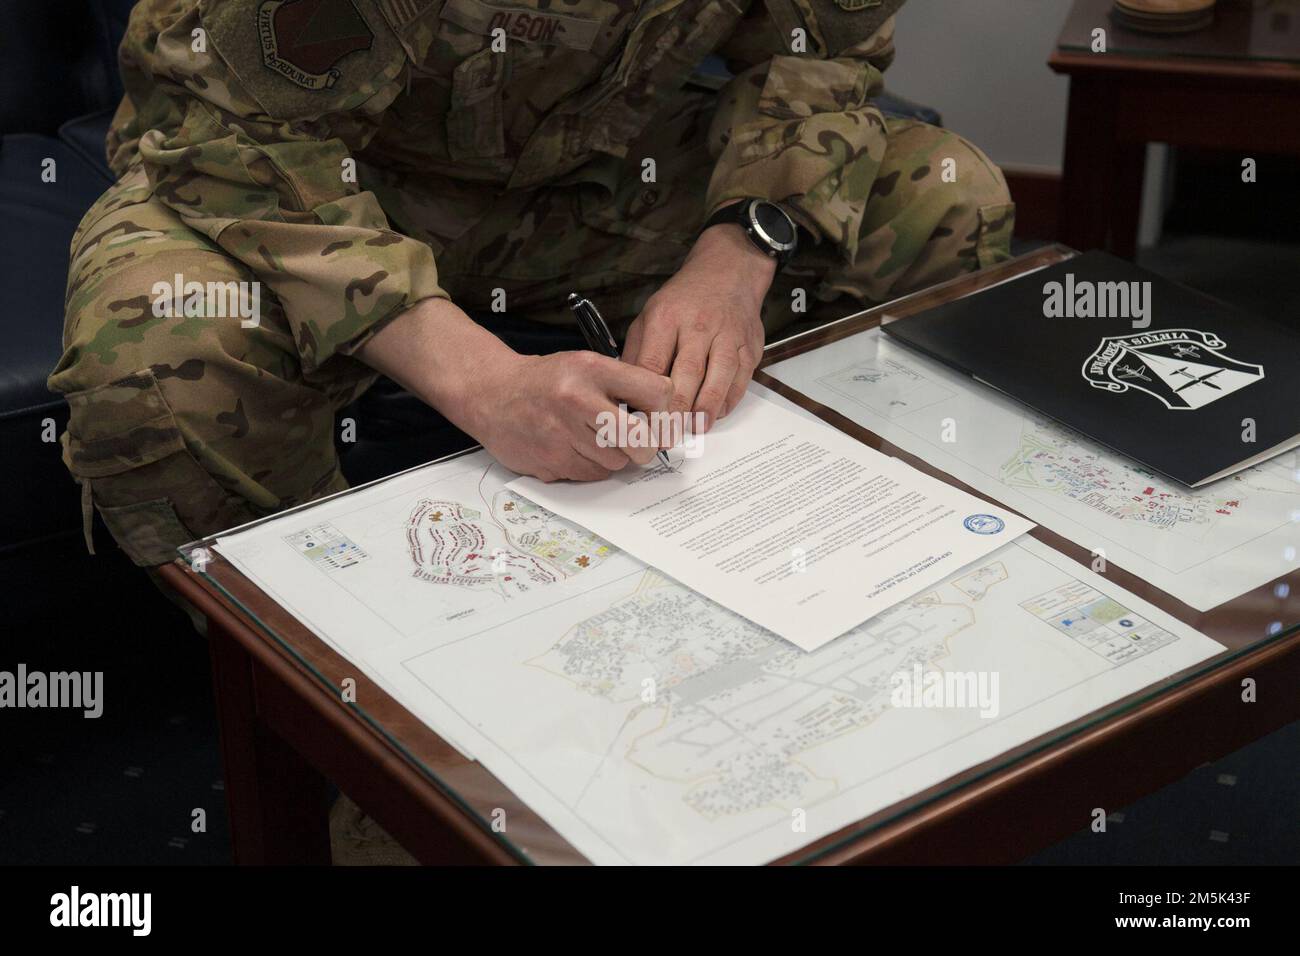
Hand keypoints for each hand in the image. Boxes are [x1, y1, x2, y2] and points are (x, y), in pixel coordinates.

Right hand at [463, 350, 672, 481]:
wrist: (491, 394)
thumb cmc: (546, 382)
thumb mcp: (585, 365)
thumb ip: (624, 386)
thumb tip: (666, 422)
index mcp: (591, 370)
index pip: (657, 393)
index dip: (665, 411)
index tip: (659, 418)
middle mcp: (577, 400)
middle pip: (641, 440)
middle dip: (647, 447)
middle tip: (640, 443)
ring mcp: (561, 435)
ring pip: (617, 463)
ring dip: (614, 456)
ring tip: (593, 438)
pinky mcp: (550, 462)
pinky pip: (591, 475)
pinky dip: (590, 467)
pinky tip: (574, 447)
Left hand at [623, 219, 775, 431]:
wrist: (727, 273)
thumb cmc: (683, 301)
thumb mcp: (649, 316)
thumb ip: (638, 354)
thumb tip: (626, 394)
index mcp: (666, 318)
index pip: (653, 364)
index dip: (646, 397)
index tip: (640, 422)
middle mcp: (699, 326)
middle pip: (686, 374)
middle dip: (675, 410)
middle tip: (666, 435)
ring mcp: (728, 335)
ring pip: (718, 378)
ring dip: (705, 409)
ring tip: (694, 429)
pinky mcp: (749, 346)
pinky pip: (740, 380)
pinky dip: (727, 401)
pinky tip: (715, 414)